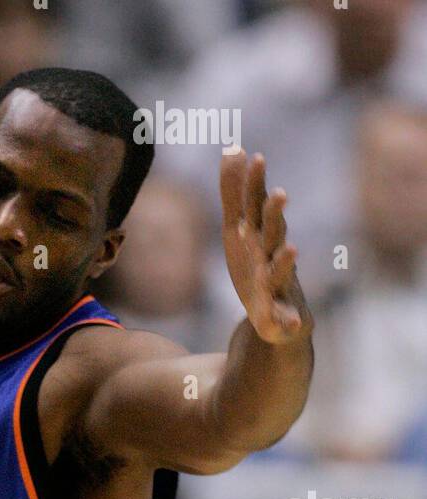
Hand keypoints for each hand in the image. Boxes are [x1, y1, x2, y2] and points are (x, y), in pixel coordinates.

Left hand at [220, 148, 311, 344]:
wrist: (274, 319)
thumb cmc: (255, 266)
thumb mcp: (238, 231)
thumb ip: (234, 193)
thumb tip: (232, 148)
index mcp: (261, 236)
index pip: (256, 207)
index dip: (255, 185)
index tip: (256, 157)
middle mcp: (273, 256)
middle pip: (273, 234)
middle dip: (275, 216)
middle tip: (279, 194)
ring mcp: (279, 287)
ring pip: (282, 273)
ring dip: (286, 262)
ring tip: (291, 250)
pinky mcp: (280, 318)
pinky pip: (286, 319)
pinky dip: (289, 320)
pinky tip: (295, 322)